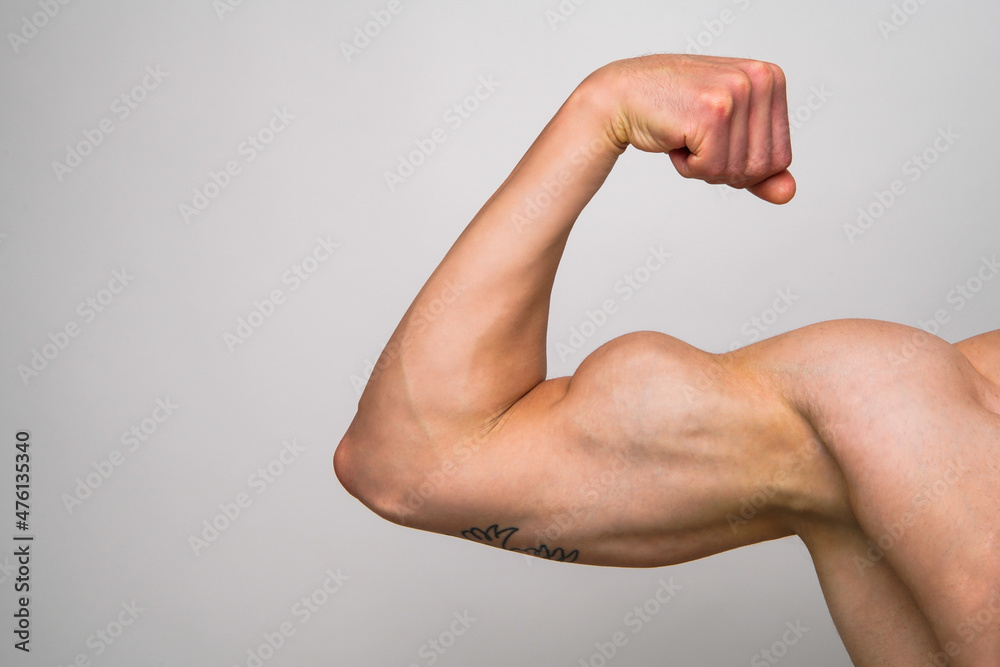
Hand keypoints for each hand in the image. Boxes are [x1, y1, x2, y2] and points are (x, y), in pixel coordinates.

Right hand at [593, 54, 795, 203]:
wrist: (624, 95)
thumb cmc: (674, 111)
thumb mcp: (726, 137)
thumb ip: (759, 166)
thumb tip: (788, 194)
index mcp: (772, 78)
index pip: (780, 157)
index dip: (743, 165)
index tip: (715, 139)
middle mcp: (760, 79)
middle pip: (762, 167)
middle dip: (724, 168)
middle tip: (698, 139)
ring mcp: (738, 92)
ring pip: (738, 170)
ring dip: (704, 166)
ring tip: (685, 135)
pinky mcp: (713, 111)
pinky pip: (712, 169)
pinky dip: (688, 166)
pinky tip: (676, 138)